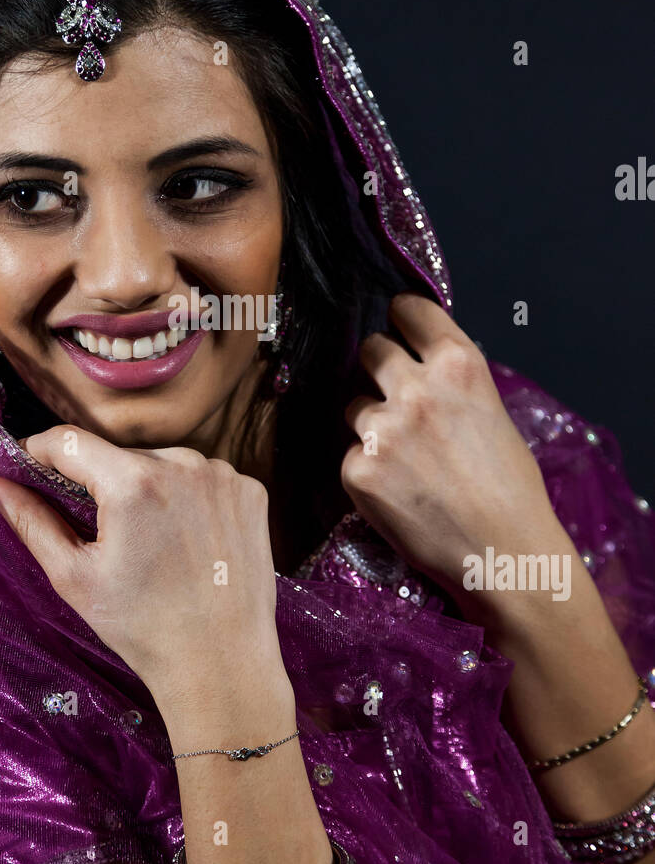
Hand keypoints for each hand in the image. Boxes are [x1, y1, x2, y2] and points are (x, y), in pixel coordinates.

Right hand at [0, 427, 287, 710]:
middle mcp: (183, 464)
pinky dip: (188, 499)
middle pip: (117, 456)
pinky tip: (187, 542)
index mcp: (133, 483)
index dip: (40, 452)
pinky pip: (202, 478)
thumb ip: (29, 521)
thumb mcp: (74, 576)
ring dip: (146, 489)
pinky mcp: (249, 489)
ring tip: (151, 545)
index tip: (28, 468)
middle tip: (101, 536)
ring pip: (161, 464)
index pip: (69, 441)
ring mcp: (223, 475)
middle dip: (100, 485)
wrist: (221, 663)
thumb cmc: (143, 628)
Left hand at [341, 293, 566, 601]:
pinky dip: (368, 470)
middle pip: (370, 349)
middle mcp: (416, 388)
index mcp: (459, 365)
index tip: (399, 329)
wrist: (504, 554)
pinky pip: (351, 454)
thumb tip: (417, 363)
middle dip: (379, 367)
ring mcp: (381, 429)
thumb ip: (451, 382)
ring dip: (372, 424)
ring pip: (355, 405)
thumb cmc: (511, 488)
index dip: (402, 320)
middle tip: (396, 396)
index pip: (408, 309)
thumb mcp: (492, 413)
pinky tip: (399, 492)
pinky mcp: (357, 470)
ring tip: (406, 459)